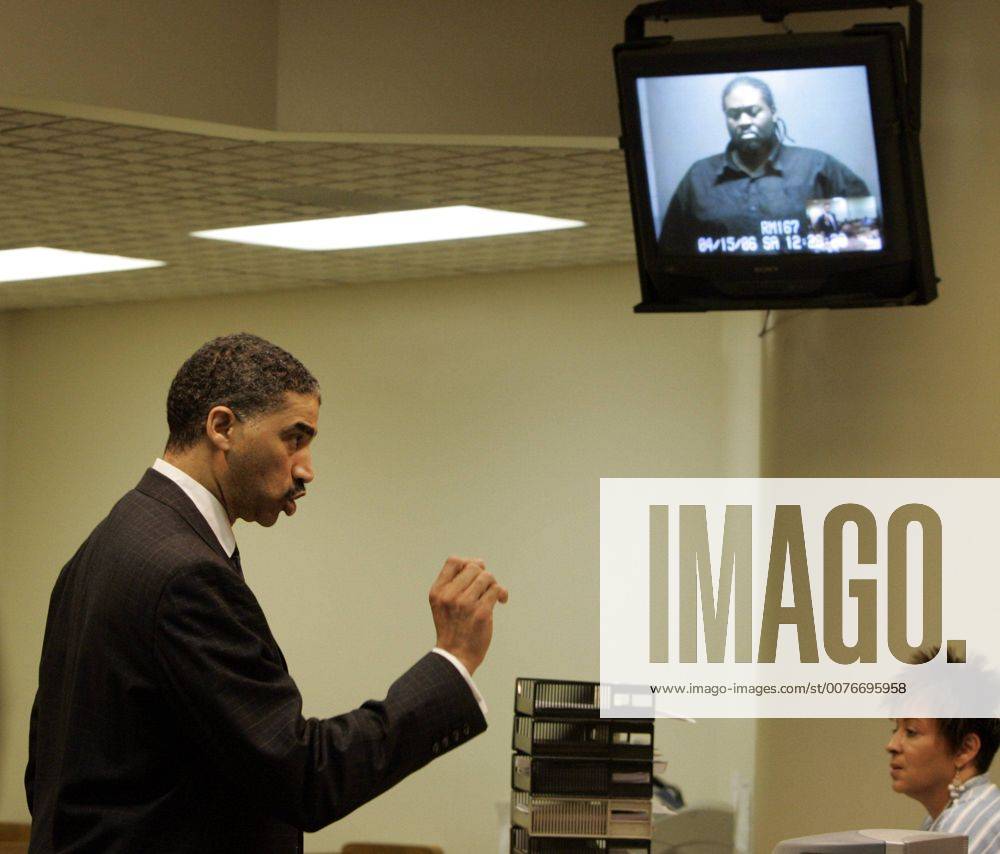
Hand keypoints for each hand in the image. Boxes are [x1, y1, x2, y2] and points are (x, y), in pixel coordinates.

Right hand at [429, 556, 507, 675]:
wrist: (455, 656)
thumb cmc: (452, 628)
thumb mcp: (442, 603)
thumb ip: (454, 583)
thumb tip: (478, 563)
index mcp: (438, 591)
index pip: (453, 561)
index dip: (467, 563)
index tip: (474, 574)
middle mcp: (450, 595)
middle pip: (474, 567)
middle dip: (483, 575)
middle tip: (485, 588)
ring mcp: (465, 604)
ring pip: (487, 577)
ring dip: (493, 584)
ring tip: (493, 595)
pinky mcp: (481, 613)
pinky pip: (497, 590)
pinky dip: (502, 594)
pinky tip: (501, 601)